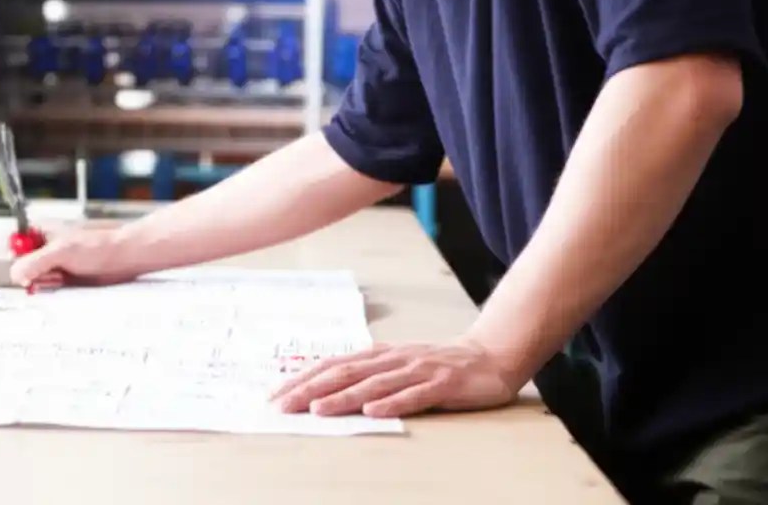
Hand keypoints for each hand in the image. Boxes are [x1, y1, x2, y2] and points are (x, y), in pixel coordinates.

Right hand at [8, 222, 138, 288]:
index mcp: (41, 232)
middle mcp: (45, 248)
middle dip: (31, 274)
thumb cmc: (100, 245)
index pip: (14, 244)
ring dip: (44, 283)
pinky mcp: (63, 278)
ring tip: (60, 278)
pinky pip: (48, 288)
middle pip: (22, 266)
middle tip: (47, 274)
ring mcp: (54, 264)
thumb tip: (16, 274)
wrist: (124, 258)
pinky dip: (52, 290)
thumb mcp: (62, 251)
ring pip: (35, 279)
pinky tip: (63, 285)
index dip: (16, 258)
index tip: (24, 269)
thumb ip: (35, 262)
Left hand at [269, 339, 520, 417]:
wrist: (490, 356)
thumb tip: (326, 390)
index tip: (276, 394)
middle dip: (310, 389)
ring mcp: (418, 370)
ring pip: (374, 384)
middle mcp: (394, 359)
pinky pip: (415, 396)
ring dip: (344, 397)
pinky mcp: (442, 384)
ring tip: (317, 410)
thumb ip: (369, 375)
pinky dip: (393, 403)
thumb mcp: (398, 366)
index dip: (303, 379)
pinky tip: (374, 412)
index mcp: (379, 355)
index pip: (333, 365)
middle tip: (283, 405)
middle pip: (345, 373)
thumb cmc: (438, 365)